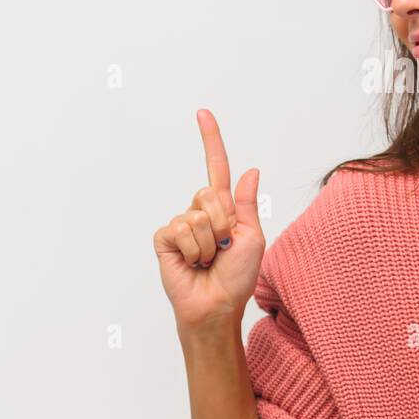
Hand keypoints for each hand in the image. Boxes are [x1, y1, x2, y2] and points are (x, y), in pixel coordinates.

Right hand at [152, 109, 265, 333]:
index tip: (203, 113)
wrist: (217, 306)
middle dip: (223, 223)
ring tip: (207, 260)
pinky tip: (192, 263)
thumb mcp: (253, 238)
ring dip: (208, 242)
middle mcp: (199, 213)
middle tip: (223, 247)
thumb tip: (251, 170)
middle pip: (209, 193)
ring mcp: (180, 225)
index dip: (210, 140)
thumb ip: (247, 204)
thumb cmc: (237, 278)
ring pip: (196, 215)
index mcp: (223, 209)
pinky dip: (191, 249)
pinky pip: (180, 229)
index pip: (216, 168)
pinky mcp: (165, 239)